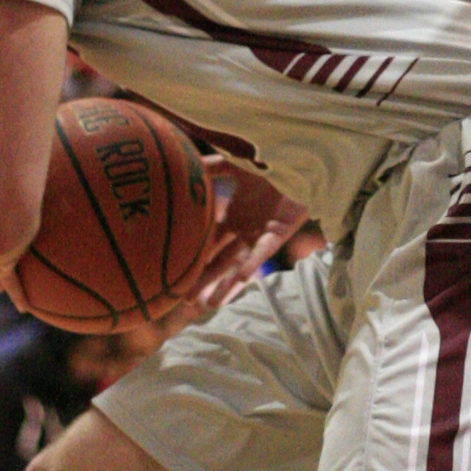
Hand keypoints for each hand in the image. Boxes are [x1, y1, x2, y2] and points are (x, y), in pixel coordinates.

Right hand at [193, 159, 310, 308]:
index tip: (173, 271)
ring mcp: (259, 236)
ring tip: (208, 305)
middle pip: (218, 260)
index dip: (191, 255)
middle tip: (184, 298)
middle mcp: (242, 231)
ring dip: (225, 284)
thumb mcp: (234, 165)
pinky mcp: (278, 235)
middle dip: (202, 279)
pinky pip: (262, 252)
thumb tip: (185, 167)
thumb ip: (211, 167)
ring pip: (238, 265)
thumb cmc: (267, 165)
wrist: (298, 165)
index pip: (206, 241)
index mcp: (230, 217)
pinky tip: (242, 279)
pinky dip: (252, 264)